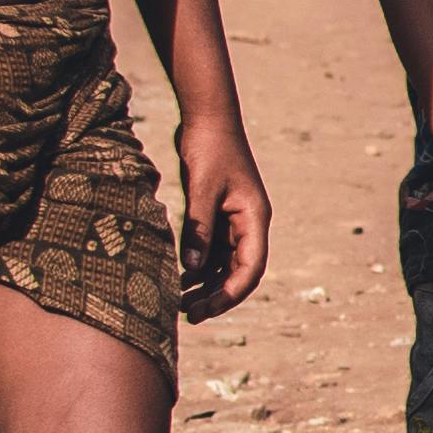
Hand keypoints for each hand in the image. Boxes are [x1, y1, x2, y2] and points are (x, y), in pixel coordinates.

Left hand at [174, 112, 273, 319]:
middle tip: (189, 315)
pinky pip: (211, 251)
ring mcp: (234, 220)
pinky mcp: (218, 216)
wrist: (207, 118)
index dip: (230, 294)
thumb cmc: (209, 148)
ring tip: (180, 303)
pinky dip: (197, 267)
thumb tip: (189, 269)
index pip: (250, 268)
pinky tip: (178, 279)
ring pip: (224, 265)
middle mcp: (249, 224)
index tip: (206, 310)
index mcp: (254, 218)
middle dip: (216, 296)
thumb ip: (198, 228)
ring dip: (205, 285)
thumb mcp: (202, 188)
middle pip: (238, 272)